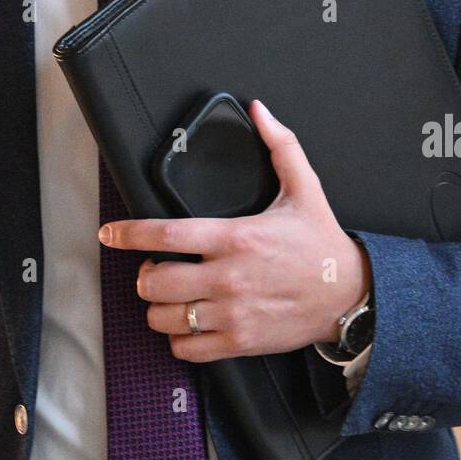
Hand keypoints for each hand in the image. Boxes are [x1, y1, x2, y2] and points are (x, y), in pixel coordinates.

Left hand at [97, 99, 371, 361]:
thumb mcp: (305, 187)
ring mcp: (232, 313)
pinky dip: (179, 339)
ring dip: (158, 307)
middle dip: (145, 274)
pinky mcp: (240, 342)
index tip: (110, 233)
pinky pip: (187, 349)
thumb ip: (280, 145)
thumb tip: (259, 110)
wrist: (351, 296)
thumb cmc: (322, 243)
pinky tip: (188, 324)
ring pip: (165, 317)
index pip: (166, 236)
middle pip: (155, 281)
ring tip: (170, 297)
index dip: (129, 234)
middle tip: (154, 268)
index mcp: (236, 236)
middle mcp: (228, 277)